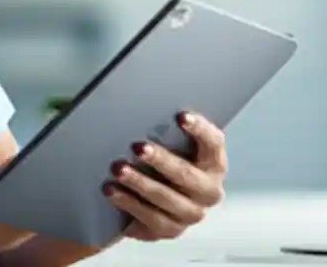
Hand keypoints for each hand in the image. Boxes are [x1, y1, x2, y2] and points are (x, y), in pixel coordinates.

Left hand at [103, 111, 226, 241]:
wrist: (149, 196)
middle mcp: (209, 191)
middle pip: (187, 174)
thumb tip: (142, 97)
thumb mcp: (169, 142)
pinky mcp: (170, 230)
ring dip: (140, 183)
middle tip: (138, 147)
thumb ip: (165, 128)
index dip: (200, 130)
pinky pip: (150, 220)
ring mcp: (191, 213)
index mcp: (214, 163)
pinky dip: (129, 204)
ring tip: (118, 169)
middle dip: (161, 160)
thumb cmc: (161, 158)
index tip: (180, 116)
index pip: (214, 143)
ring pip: (167, 199)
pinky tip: (112, 192)